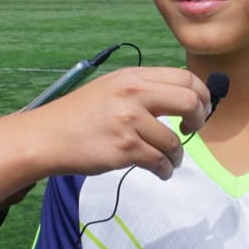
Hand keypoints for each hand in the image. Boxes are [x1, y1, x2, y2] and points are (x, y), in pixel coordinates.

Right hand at [32, 67, 209, 179]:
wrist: (46, 137)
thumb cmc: (79, 115)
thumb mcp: (111, 87)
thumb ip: (144, 89)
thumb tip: (182, 99)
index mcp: (133, 76)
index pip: (185, 78)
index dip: (201, 95)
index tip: (199, 109)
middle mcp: (133, 93)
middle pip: (189, 101)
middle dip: (199, 119)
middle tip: (192, 130)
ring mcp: (129, 121)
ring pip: (174, 140)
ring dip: (177, 155)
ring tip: (169, 160)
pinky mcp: (124, 148)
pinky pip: (159, 161)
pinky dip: (164, 170)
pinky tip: (160, 171)